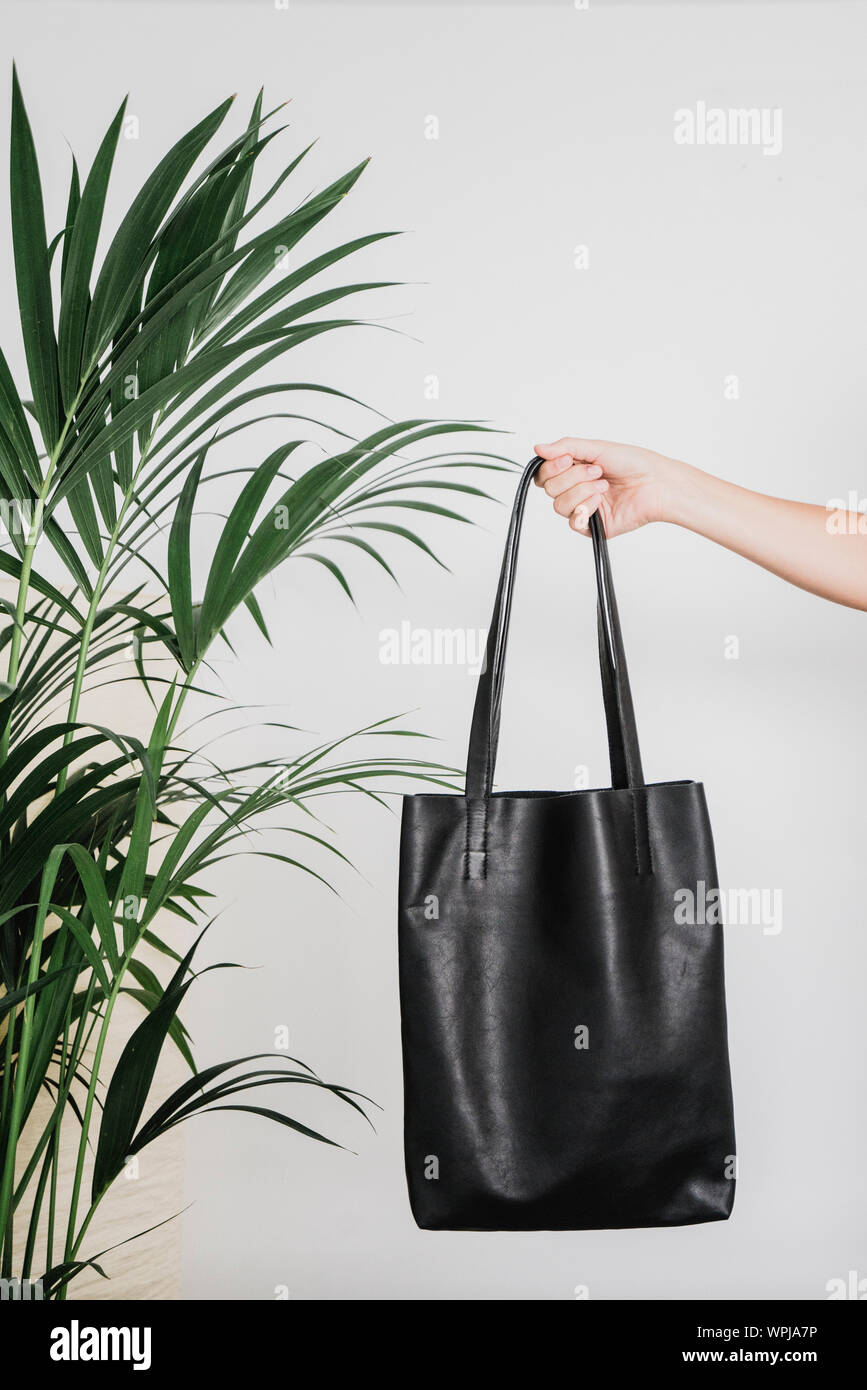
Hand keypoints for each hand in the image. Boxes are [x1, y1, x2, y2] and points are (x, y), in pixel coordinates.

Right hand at [532, 437, 680, 536]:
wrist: (656, 484)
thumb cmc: (633, 463)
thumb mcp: (596, 448)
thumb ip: (565, 447)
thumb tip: (538, 448)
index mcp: (574, 470)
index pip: (544, 474)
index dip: (551, 468)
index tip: (568, 460)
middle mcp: (576, 489)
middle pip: (549, 489)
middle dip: (572, 477)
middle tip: (597, 471)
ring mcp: (583, 508)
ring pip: (559, 505)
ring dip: (581, 491)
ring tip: (604, 486)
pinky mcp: (592, 526)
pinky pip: (573, 521)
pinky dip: (586, 508)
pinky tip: (601, 501)